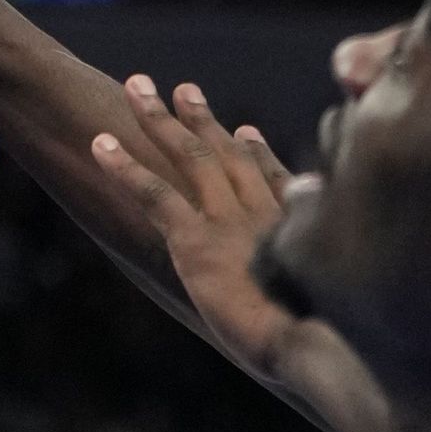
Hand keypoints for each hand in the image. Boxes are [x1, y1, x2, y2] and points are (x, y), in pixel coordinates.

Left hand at [86, 75, 296, 355]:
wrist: (307, 344)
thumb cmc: (324, 337)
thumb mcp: (331, 305)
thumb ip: (321, 287)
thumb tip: (323, 295)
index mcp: (295, 227)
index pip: (273, 178)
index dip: (257, 152)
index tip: (246, 130)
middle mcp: (262, 212)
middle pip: (228, 153)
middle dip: (202, 118)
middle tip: (183, 89)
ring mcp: (226, 221)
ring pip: (189, 157)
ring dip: (158, 118)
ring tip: (136, 87)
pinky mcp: (196, 240)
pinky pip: (153, 192)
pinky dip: (124, 165)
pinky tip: (99, 144)